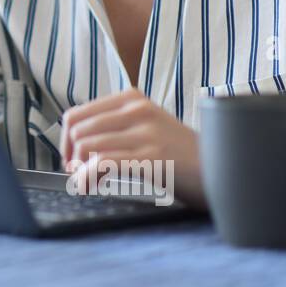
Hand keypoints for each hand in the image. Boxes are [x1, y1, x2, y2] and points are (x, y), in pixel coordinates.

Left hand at [59, 88, 205, 209]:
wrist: (220, 170)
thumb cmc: (180, 155)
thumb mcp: (146, 128)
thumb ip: (114, 127)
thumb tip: (73, 143)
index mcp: (131, 99)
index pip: (76, 115)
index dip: (65, 142)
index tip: (70, 160)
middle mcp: (137, 110)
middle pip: (77, 131)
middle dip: (71, 158)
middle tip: (80, 176)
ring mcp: (145, 132)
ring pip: (86, 147)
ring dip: (80, 171)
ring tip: (90, 183)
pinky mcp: (152, 157)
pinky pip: (102, 163)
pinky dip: (88, 178)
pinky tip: (92, 187)